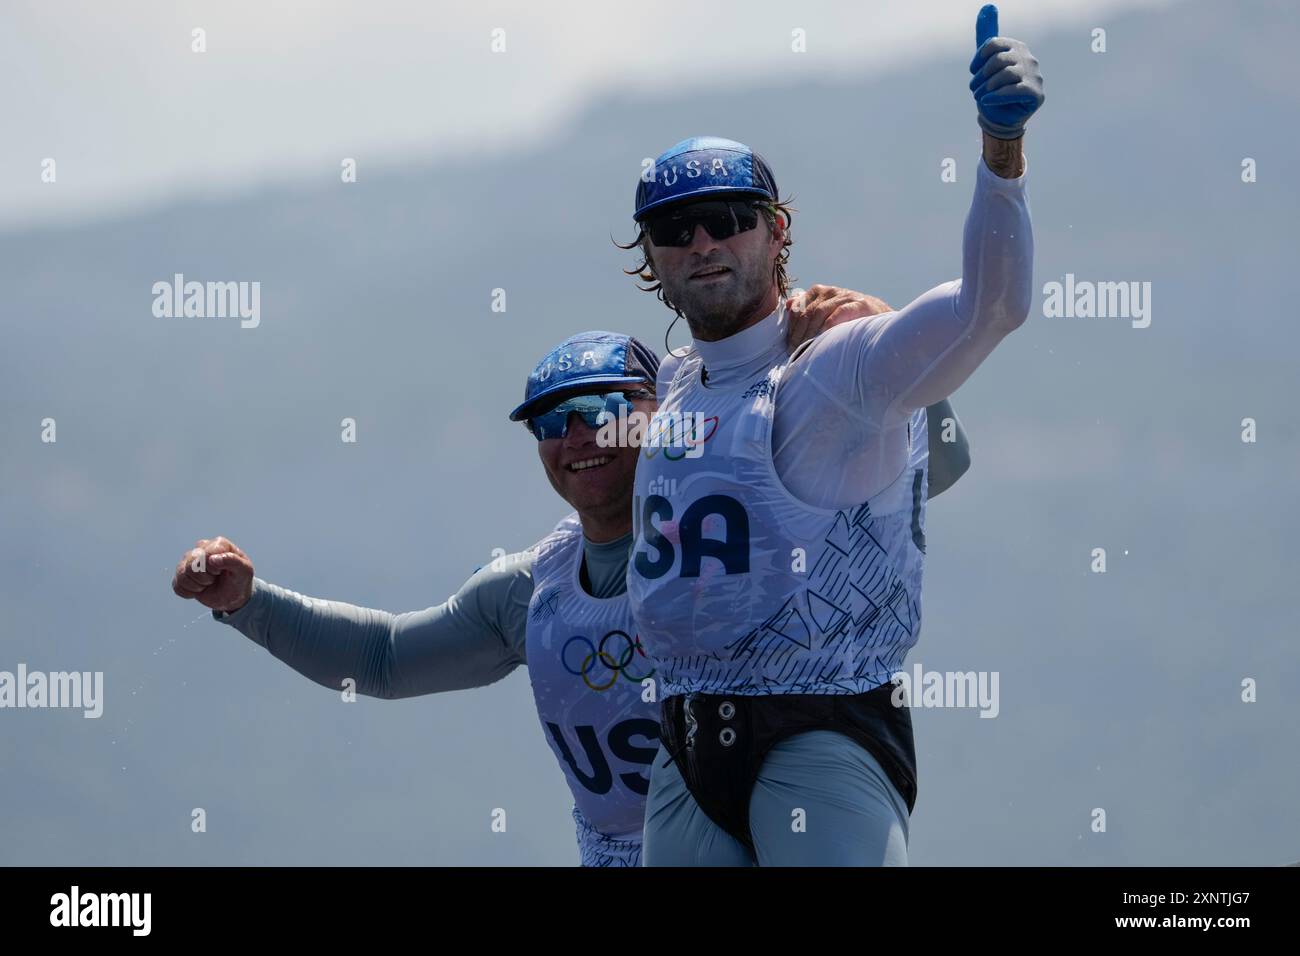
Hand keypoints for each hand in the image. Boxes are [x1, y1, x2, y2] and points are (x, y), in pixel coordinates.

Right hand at [171, 536, 254, 612]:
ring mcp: (189, 561)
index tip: (221, 572)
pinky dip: (189, 593)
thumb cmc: (240, 580)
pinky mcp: (181, 574)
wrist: (233, 595)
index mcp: (218, 544)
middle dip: (204, 578)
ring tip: (207, 584)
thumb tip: (213, 559)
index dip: (212, 568)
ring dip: (197, 586)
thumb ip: (233, 561)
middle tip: (214, 579)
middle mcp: (201, 548)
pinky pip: (177, 585)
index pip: (205, 554)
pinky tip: (199, 590)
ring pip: (182, 574)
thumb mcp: (244, 571)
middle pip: (191, 565)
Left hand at [786, 285, 893, 350]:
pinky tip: (823, 337)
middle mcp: (831, 291)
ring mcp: (845, 296)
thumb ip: (807, 308)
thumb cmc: (848, 318)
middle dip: (799, 333)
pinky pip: (839, 313)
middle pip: (808, 312)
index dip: (792, 327)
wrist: (879, 317)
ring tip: (805, 348)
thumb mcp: (826, 311)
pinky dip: (828, 325)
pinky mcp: (858, 303)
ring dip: (810, 332)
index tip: (788, 344)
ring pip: (820, 312)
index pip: (798, 307)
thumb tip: (788, 305)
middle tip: (794, 350)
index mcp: (819, 292)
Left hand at [969, 4, 1043, 139]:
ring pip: (1006, 75)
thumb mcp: (987, 60)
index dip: (979, 58)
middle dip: (981, 75)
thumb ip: (987, 35)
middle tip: (973, 88)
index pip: (994, 44)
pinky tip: (986, 100)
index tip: (972, 71)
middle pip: (999, 60)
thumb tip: (987, 6)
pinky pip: (1014, 90)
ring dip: (986, 87)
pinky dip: (996, 95)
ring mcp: (1035, 76)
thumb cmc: (993, 88)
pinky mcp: (1036, 94)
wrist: (1001, 118)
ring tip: (979, 96)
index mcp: (1017, 48)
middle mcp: (1029, 59)